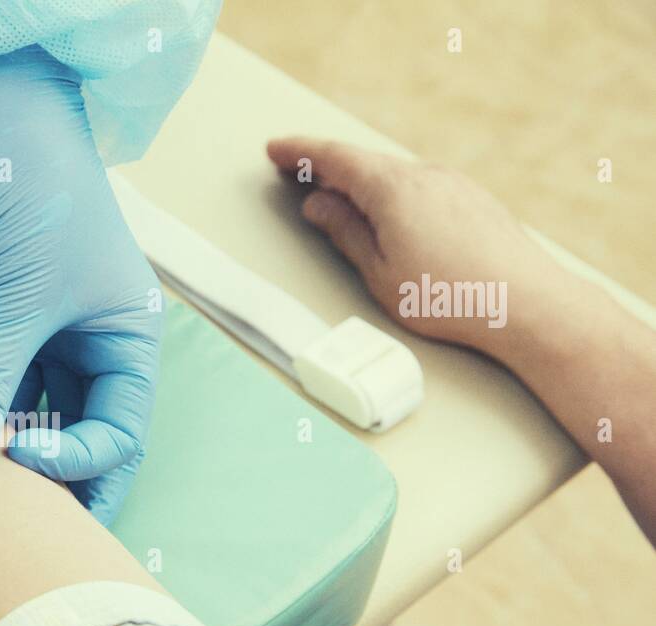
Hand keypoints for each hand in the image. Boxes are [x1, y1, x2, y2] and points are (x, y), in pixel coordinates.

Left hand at [0, 46, 160, 524]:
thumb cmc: (29, 189)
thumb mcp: (12, 296)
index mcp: (128, 340)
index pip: (118, 434)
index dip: (76, 464)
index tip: (15, 461)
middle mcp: (92, 345)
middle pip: (80, 438)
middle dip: (49, 482)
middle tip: (9, 530)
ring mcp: (43, 335)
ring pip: (29, 416)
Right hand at [267, 137, 572, 352]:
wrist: (523, 302)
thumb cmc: (448, 296)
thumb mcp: (379, 272)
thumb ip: (345, 232)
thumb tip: (318, 205)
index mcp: (392, 189)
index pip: (335, 158)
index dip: (300, 152)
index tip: (276, 150)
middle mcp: (424, 175)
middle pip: (364, 162)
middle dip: (326, 166)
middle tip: (296, 172)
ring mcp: (452, 185)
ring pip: (393, 174)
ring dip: (360, 181)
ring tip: (337, 198)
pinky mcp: (472, 200)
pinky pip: (418, 186)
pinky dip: (391, 192)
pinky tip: (387, 214)